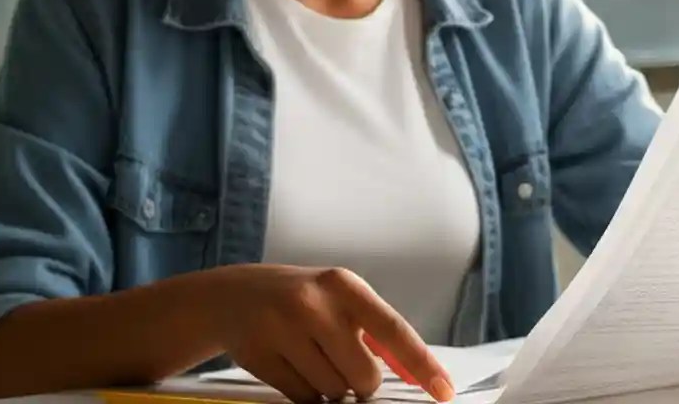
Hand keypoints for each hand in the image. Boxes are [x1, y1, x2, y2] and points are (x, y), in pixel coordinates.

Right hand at [204, 264, 454, 403]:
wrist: (233, 295)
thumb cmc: (302, 299)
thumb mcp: (341, 298)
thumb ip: (377, 333)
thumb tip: (414, 373)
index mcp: (345, 286)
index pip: (394, 330)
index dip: (422, 364)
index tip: (445, 390)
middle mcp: (314, 304)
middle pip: (363, 375)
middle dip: (360, 382)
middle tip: (343, 362)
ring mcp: (282, 329)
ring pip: (332, 392)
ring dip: (331, 388)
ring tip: (312, 358)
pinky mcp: (258, 356)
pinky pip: (302, 399)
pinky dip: (306, 394)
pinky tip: (293, 366)